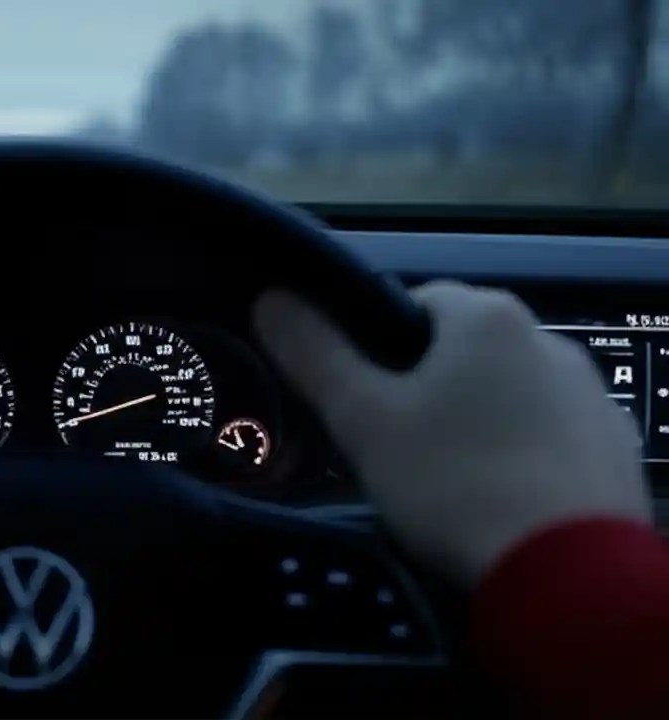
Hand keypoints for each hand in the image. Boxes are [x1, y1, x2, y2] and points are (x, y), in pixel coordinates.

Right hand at [254, 281, 650, 586]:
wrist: (564, 573)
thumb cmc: (451, 482)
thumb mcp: (364, 420)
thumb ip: (314, 355)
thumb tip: (271, 299)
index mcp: (487, 316)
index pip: (414, 304)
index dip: (376, 351)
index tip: (363, 403)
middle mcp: (548, 338)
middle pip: (461, 351)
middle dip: (426, 389)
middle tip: (394, 448)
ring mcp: (588, 393)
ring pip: (504, 393)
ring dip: (473, 421)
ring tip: (443, 482)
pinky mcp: (612, 445)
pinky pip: (545, 435)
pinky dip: (518, 454)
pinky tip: (496, 499)